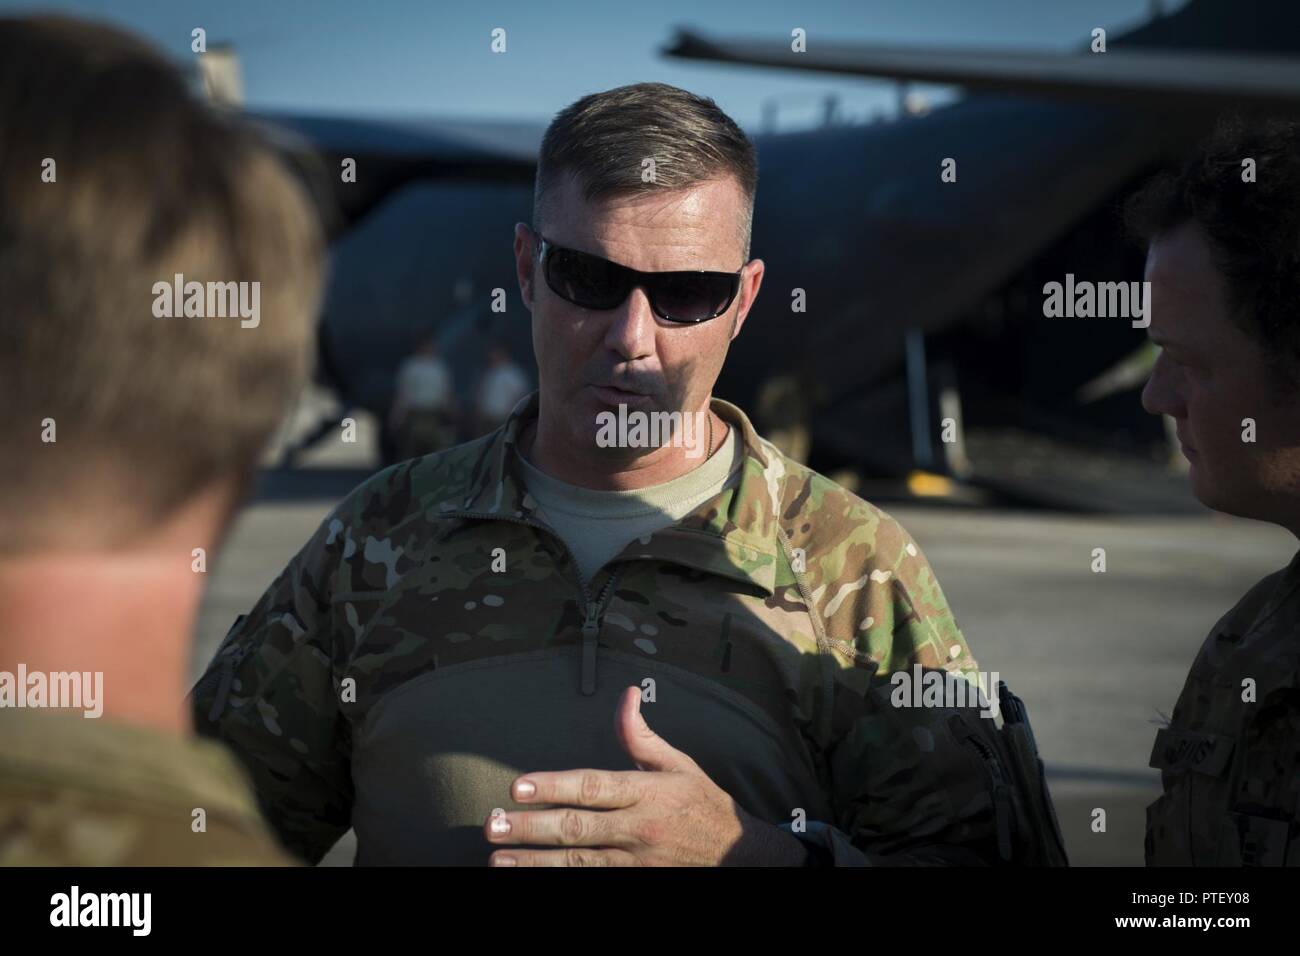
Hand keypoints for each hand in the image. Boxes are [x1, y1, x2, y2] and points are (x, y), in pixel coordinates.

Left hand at [482, 686, 808, 865]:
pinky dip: (561, 881)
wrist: (740, 857)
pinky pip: (592, 883)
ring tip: (499, 859)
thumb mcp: (679, 764)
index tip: (518, 787)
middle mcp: (638, 828)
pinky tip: (532, 877)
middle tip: (492, 825)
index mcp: (647, 792)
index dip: (554, 787)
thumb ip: (641, 736)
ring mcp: (635, 862)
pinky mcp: (635, 883)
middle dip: (531, 828)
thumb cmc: (704, 805)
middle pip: (577, 828)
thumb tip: (626, 694)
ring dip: (535, 863)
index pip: (593, 787)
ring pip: (578, 863)